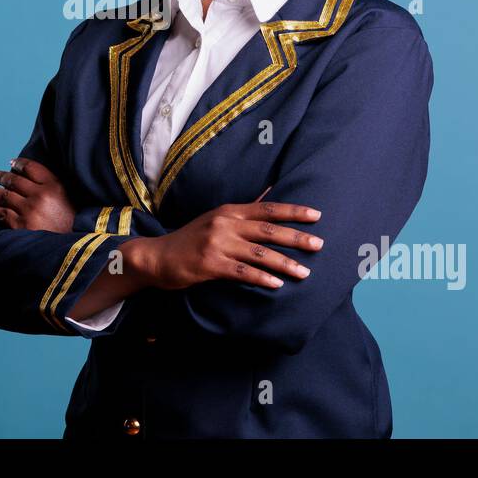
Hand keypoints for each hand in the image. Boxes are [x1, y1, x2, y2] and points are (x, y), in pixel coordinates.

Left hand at [0, 157, 75, 232]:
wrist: (76, 249)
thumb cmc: (74, 222)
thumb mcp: (69, 197)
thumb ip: (53, 185)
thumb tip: (31, 176)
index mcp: (54, 185)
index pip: (31, 167)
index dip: (19, 163)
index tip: (11, 163)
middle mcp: (40, 195)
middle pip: (14, 180)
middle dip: (1, 176)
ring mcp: (29, 211)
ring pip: (5, 196)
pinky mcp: (22, 226)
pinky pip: (3, 214)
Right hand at [135, 194, 323, 291]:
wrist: (158, 256)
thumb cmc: (191, 238)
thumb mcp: (217, 217)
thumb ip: (245, 210)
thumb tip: (271, 192)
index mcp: (229, 211)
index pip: (267, 208)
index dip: (293, 211)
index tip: (316, 215)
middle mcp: (225, 224)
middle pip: (268, 230)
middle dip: (296, 237)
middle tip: (320, 245)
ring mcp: (217, 244)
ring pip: (259, 253)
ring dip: (284, 263)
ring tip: (305, 272)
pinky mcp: (209, 265)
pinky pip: (241, 272)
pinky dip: (261, 278)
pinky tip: (277, 284)